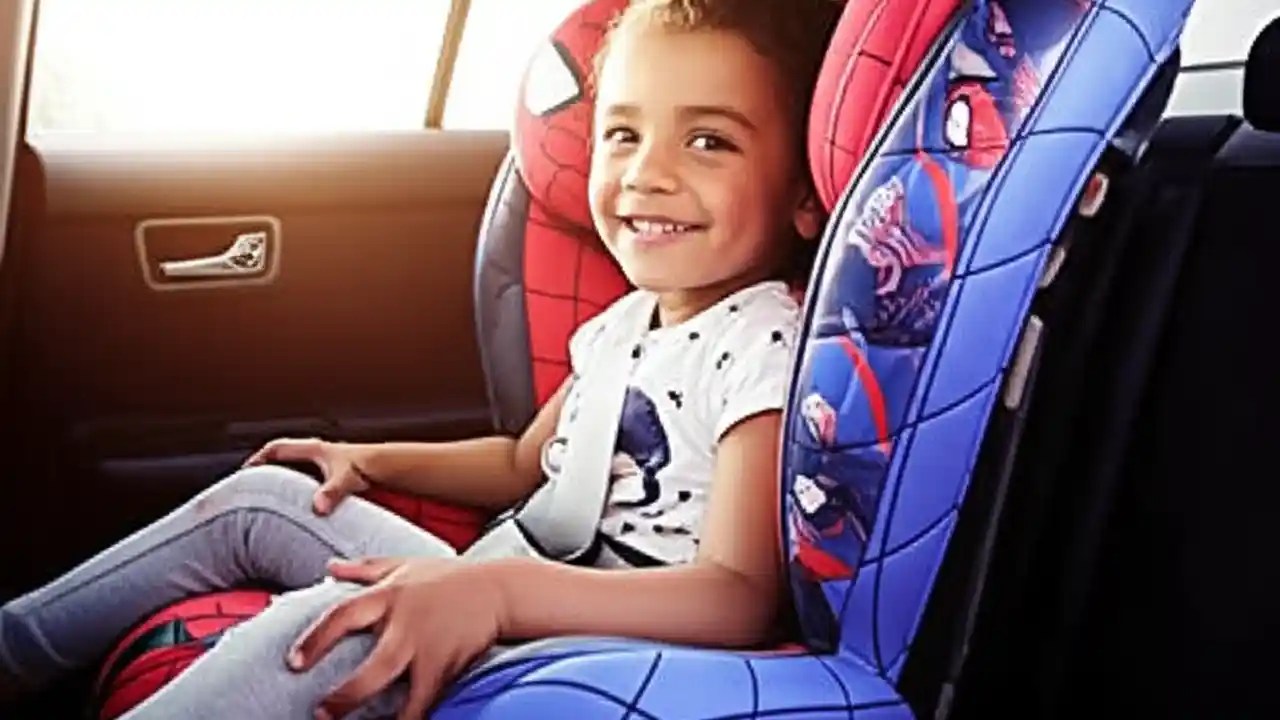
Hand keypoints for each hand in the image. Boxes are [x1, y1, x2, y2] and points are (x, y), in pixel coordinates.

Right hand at [244, 438, 373, 515]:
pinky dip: (298, 486)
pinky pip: (306, 477)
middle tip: (252, 485)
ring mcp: (324, 461)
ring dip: (283, 479)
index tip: (245, 471)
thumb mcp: (346, 479)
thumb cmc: (367, 466)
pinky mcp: (331, 472)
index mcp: (313, 449)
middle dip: (266, 469)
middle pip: (282, 457)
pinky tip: (297, 502)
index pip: (277, 448)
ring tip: (270, 497)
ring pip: (295, 468)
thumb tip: (319, 507)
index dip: (259, 458)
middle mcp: (317, 452)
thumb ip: (331, 492)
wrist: (386, 465)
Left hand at [289, 558, 502, 719]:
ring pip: (403, 686)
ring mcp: (430, 646)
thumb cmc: (449, 576)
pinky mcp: (448, 664)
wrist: (500, 589)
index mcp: (390, 595)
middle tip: (321, 713)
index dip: (316, 639)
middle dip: (347, 693)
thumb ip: (365, 569)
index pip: (343, 615)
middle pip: (374, 663)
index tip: (293, 662)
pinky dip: (411, 715)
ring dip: (378, 713)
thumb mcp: (405, 565)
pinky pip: (426, 698)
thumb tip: (329, 568)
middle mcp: (407, 622)